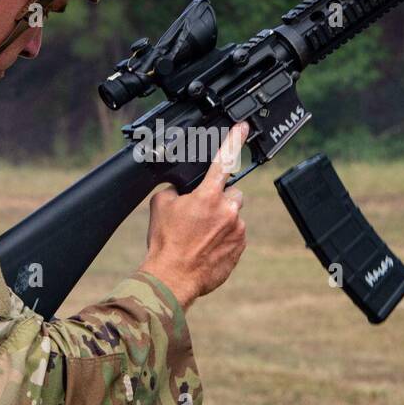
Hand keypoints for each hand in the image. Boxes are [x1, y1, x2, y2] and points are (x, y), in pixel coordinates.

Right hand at [138, 122, 248, 309]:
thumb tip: (182, 189)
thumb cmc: (165, 243)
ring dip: (221, 221)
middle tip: (200, 215)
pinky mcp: (240, 247)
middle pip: (231, 194)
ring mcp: (237, 230)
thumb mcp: (160, 205)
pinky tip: (206, 248)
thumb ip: (176, 190)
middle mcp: (227, 210)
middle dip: (219, 200)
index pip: (224, 160)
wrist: (172, 277)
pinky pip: (235, 235)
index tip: (243, 127)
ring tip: (200, 236)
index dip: (234, 140)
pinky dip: (223, 238)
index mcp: (208, 195)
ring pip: (233, 216)